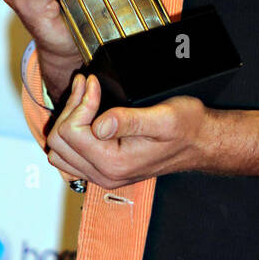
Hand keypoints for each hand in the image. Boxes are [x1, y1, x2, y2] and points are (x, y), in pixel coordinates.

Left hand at [45, 73, 218, 189]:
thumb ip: (129, 121)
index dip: (80, 103)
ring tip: (86, 97)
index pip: (70, 133)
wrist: (200, 143)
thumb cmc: (186, 129)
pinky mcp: (104, 169)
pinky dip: (72, 134)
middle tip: (89, 86)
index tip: (95, 85)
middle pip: (59, 142)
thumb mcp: (163, 118)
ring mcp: (102, 175)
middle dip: (71, 108)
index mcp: (114, 163)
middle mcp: (104, 174)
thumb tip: (98, 124)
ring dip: (68, 121)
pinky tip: (87, 115)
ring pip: (59, 152)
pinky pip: (70, 157)